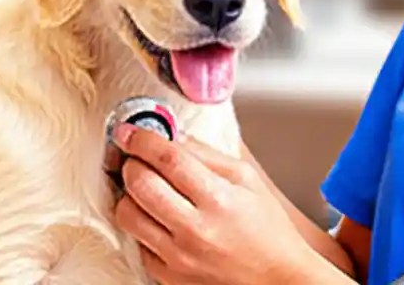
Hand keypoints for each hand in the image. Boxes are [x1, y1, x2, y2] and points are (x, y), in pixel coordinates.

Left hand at [112, 126, 324, 284]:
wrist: (276, 278)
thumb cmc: (267, 229)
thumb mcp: (247, 180)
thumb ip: (207, 154)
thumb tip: (172, 136)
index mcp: (218, 199)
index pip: (167, 159)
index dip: (141, 140)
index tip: (129, 133)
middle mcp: (194, 230)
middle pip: (139, 184)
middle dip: (131, 163)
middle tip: (137, 159)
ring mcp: (178, 257)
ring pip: (127, 215)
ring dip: (130, 195)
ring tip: (146, 190)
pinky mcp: (169, 276)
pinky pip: (137, 243)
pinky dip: (142, 226)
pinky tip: (159, 220)